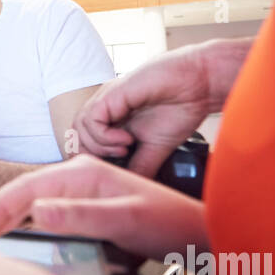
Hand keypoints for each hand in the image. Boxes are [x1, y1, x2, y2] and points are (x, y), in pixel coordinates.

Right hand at [0, 154, 205, 258]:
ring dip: (6, 217)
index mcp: (85, 172)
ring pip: (34, 201)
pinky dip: (26, 221)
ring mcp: (85, 190)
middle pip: (27, 192)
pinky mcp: (90, 206)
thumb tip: (37, 212)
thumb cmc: (170, 225)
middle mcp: (81, 176)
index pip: (29, 188)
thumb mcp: (126, 220)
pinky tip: (14, 230)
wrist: (201, 232)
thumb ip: (81, 216)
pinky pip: (48, 210)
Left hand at [74, 39, 248, 176]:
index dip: (91, 159)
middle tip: (117, 161)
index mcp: (112, 119)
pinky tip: (126, 139)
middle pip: (76, 135)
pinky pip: (92, 119)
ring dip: (99, 146)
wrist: (198, 84)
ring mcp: (107, 99)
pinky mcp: (113, 93)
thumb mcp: (155, 148)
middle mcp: (105, 108)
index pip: (84, 142)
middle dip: (91, 155)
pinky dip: (104, 136)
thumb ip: (139, 166)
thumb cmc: (179, 109)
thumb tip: (126, 190)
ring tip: (125, 148)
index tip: (111, 172)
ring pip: (79, 127)